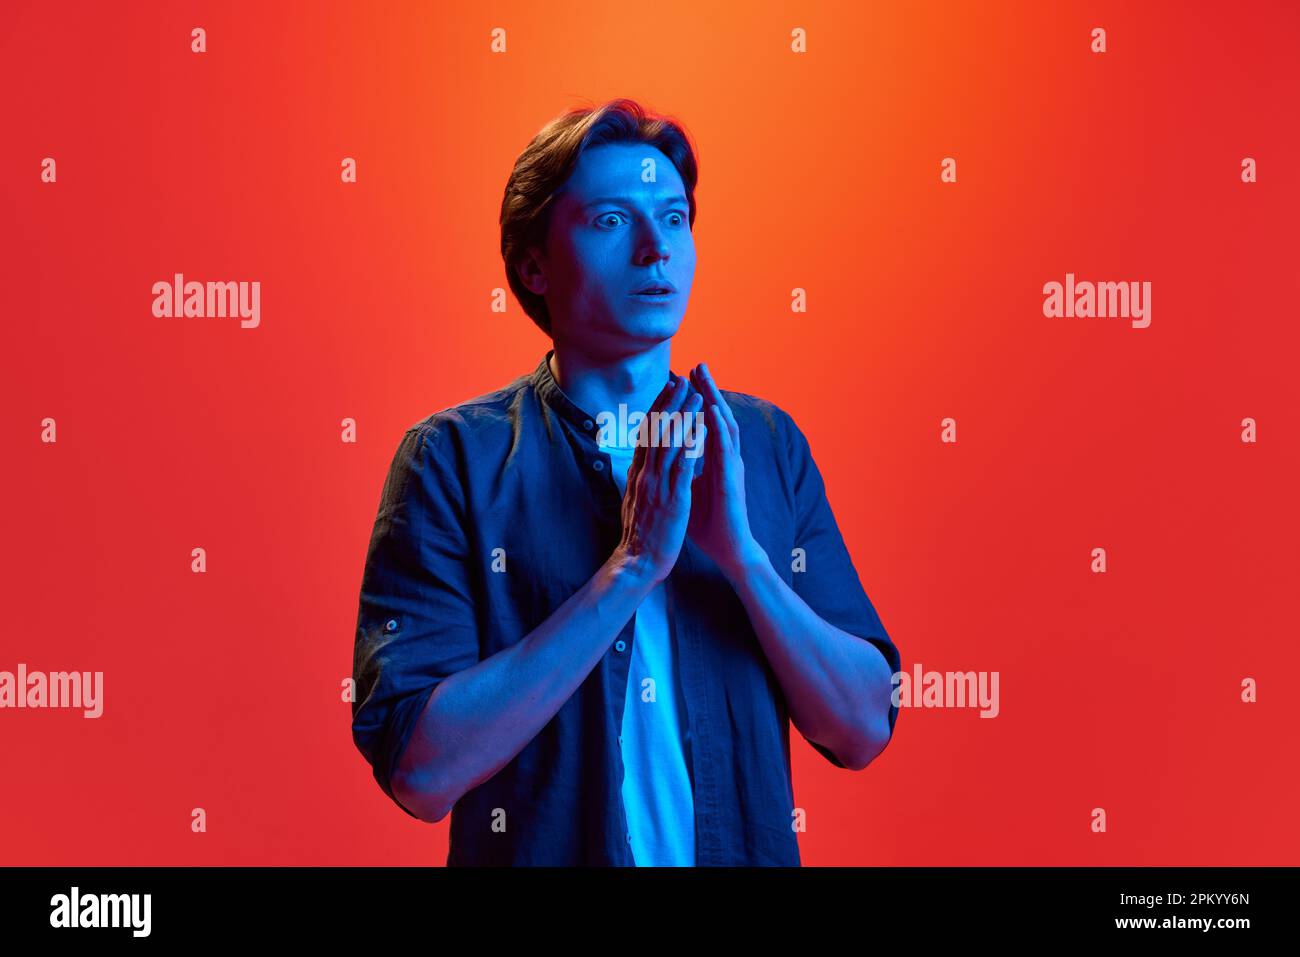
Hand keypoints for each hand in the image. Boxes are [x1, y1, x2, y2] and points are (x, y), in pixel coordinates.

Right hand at [612, 373, 705, 583]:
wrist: (637, 562)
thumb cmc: (639, 534)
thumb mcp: (633, 500)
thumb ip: (635, 479)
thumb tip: (633, 463)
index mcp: (637, 474)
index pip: (646, 434)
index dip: (657, 409)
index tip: (666, 389)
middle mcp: (645, 475)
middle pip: (657, 432)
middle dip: (670, 404)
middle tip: (682, 380)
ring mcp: (658, 486)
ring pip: (670, 444)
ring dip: (684, 417)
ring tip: (696, 396)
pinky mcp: (673, 500)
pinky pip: (683, 468)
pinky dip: (691, 446)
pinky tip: (701, 429)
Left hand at [686, 362, 764, 580]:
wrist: (728, 549)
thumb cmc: (709, 523)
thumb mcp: (686, 490)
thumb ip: (679, 471)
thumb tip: (662, 462)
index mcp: (713, 460)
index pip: (703, 423)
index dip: (694, 401)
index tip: (682, 379)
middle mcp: (724, 458)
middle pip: (715, 416)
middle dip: (707, 390)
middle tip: (697, 364)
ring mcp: (730, 466)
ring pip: (723, 425)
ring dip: (714, 399)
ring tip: (705, 377)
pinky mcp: (731, 479)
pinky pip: (724, 448)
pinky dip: (716, 427)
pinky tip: (710, 410)